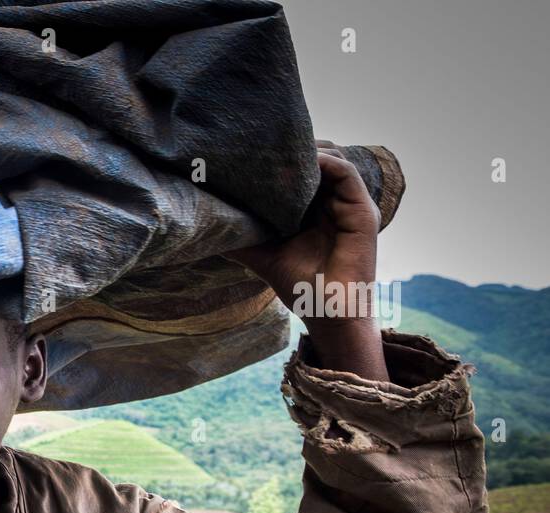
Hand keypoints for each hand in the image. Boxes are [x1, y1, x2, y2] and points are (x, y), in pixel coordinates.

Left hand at [224, 140, 388, 379]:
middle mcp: (333, 202)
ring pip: (332, 159)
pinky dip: (325, 162)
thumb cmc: (300, 286)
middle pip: (316, 160)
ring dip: (306, 151)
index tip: (250, 151)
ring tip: (276, 149)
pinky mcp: (362, 210)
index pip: (301, 171)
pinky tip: (301, 163)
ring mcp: (349, 204)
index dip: (280, 159)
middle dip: (291, 149)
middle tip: (258, 144)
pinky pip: (346, 173)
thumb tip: (205, 228)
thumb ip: (241, 239)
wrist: (328, 313)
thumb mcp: (263, 255)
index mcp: (315, 208)